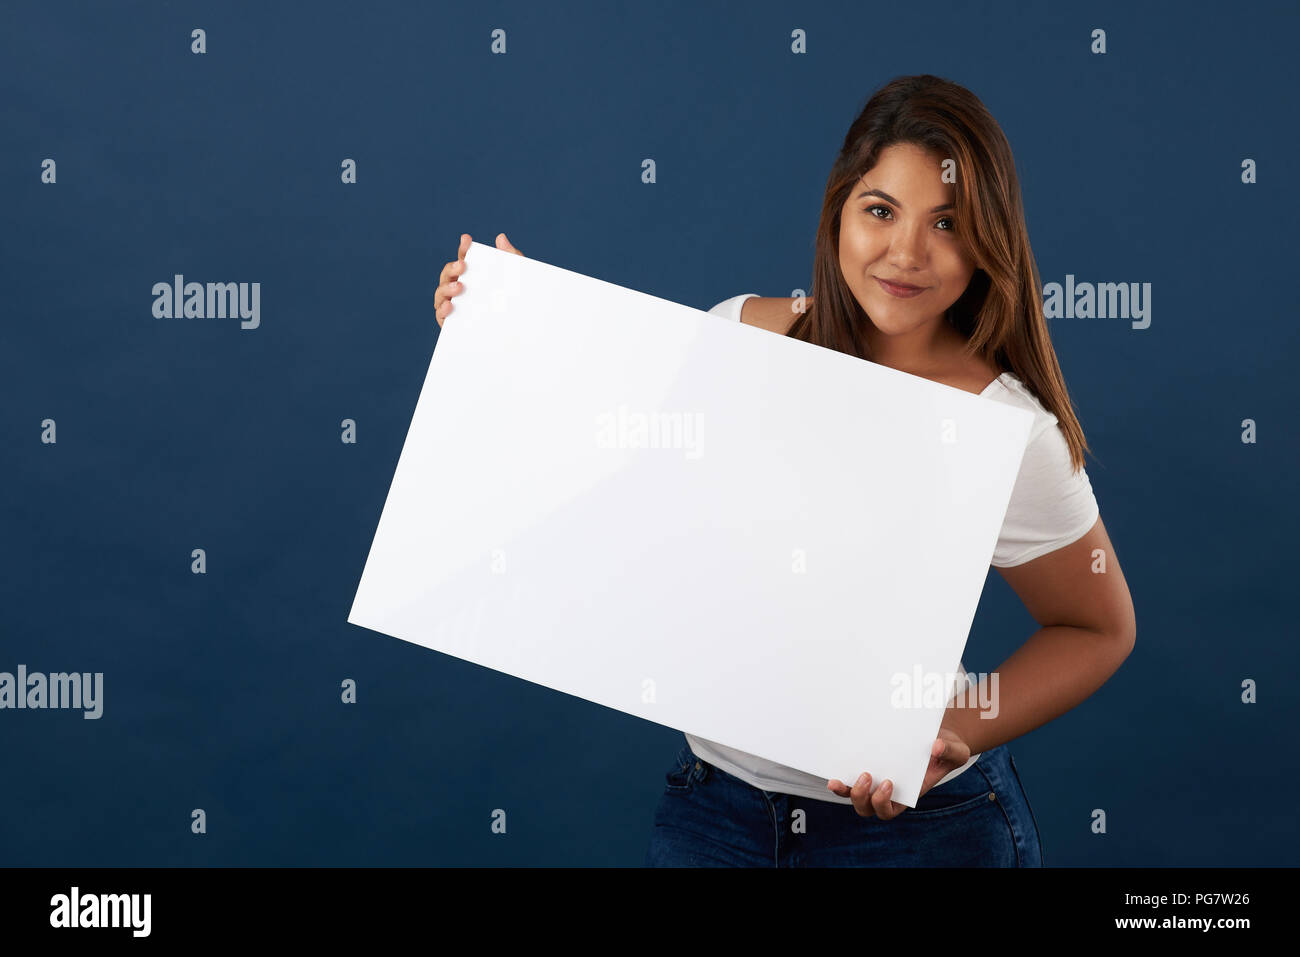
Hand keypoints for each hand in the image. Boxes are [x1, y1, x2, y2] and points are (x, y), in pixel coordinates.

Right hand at [434, 232, 524, 327]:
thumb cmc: (518, 303)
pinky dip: (442, 310)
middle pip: (448, 275)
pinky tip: (449, 306)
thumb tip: (501, 237)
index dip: (463, 249)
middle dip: (452, 268)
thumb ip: (511, 258)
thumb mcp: (518, 280)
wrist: (523, 332)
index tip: (467, 240)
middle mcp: (460, 290)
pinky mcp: (453, 325)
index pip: (463, 259)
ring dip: (446, 288)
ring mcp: (455, 307)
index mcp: (473, 277)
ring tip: (459, 286)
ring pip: (441, 294)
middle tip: (463, 265)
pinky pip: (442, 316)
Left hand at [826, 727, 972, 820]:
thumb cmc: (946, 750)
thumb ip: (949, 751)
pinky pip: (849, 781)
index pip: (889, 811)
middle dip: (862, 797)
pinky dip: (840, 782)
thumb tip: (936, 747)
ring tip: (842, 779)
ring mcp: (875, 782)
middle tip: (866, 776)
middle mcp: (889, 793)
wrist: (937, 737)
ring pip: (855, 798)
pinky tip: (833, 775)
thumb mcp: (956, 750)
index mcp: (907, 795)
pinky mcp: (867, 769)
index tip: (888, 783)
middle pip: (868, 809)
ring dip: (846, 792)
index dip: (883, 803)